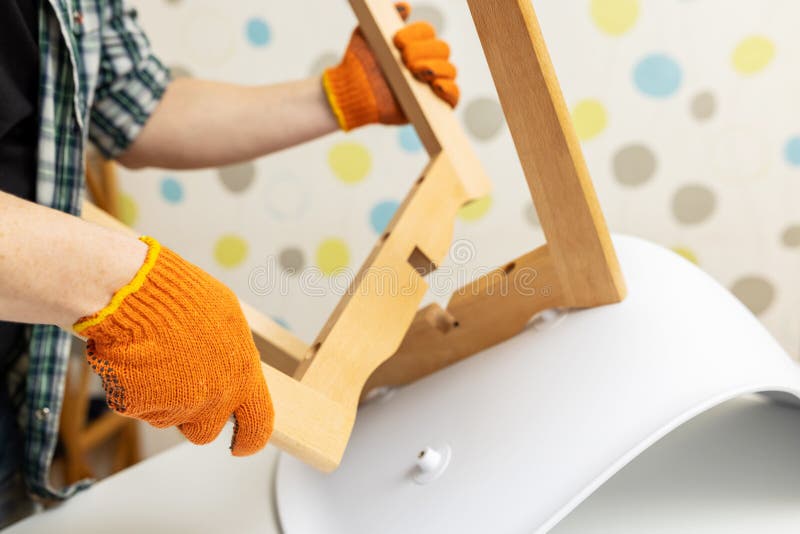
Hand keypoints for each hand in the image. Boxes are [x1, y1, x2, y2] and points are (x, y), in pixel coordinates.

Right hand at [73, 237, 272, 455]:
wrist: (136, 291)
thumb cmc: (182, 296)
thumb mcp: (228, 319)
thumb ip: (234, 355)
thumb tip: (233, 366)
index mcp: (243, 377)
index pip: (258, 426)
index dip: (250, 440)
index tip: (242, 446)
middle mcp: (214, 398)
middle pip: (205, 430)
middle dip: (193, 415)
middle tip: (179, 382)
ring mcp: (175, 406)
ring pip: (168, 417)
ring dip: (161, 396)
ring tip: (154, 354)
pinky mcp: (138, 406)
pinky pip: (135, 405)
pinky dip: (131, 387)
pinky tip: (133, 356)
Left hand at [323, 2, 458, 130]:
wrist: (352, 93)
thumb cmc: (357, 65)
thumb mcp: (365, 35)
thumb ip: (383, 18)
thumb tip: (405, 8)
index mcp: (414, 45)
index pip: (428, 32)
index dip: (417, 34)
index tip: (396, 42)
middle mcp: (425, 63)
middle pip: (442, 49)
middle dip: (424, 51)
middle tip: (405, 60)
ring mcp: (430, 85)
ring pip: (450, 70)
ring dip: (436, 68)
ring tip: (415, 72)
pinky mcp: (432, 107)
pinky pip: (454, 97)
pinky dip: (450, 90)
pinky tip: (437, 86)